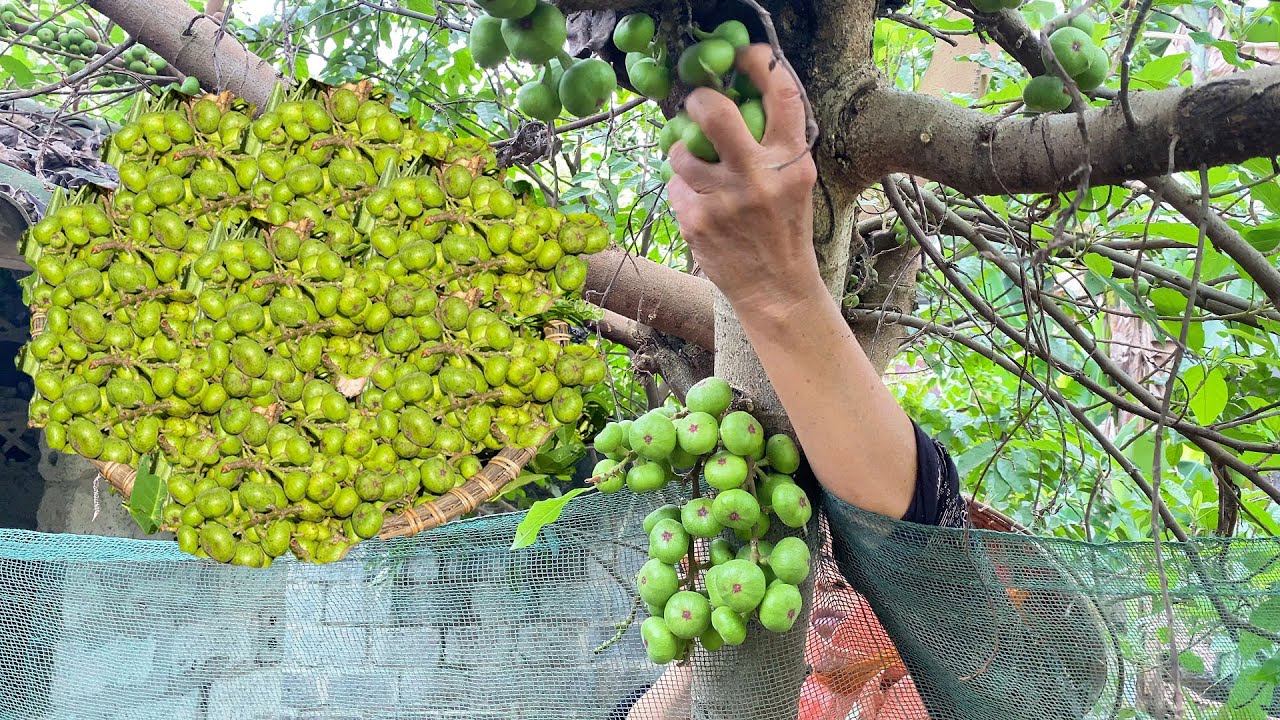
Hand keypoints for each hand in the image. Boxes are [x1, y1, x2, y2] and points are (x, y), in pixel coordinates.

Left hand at [666, 44, 821, 318]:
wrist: (776, 288)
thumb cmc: (784, 229)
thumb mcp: (795, 182)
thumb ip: (774, 144)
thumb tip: (737, 98)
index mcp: (791, 161)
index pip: (780, 94)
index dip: (758, 64)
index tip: (743, 56)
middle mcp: (759, 176)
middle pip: (714, 113)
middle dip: (697, 101)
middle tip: (696, 106)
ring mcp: (724, 200)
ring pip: (681, 152)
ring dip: (683, 156)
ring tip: (699, 171)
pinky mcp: (696, 220)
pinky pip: (675, 186)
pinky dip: (683, 191)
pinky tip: (702, 208)